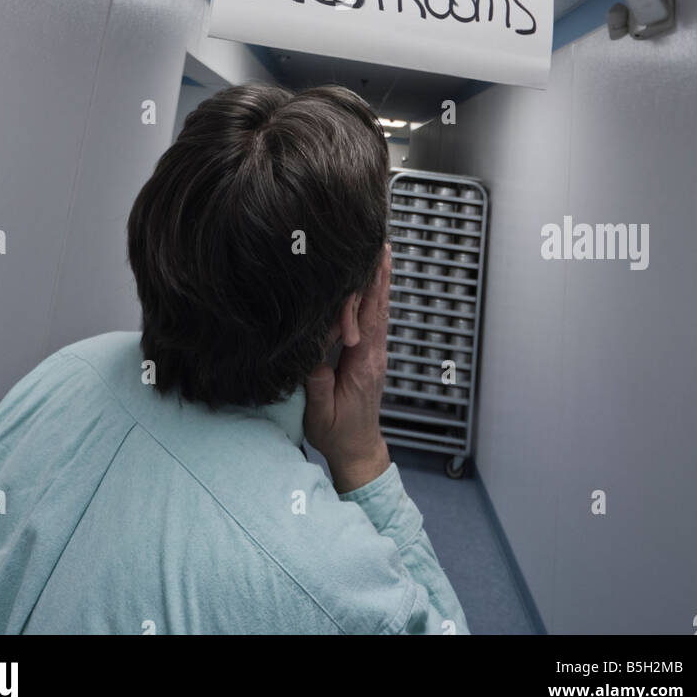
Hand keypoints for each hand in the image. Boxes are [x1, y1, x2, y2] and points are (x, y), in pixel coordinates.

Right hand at [304, 244, 391, 492]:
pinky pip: (377, 321)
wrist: (360, 450)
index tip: (363, 269)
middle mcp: (373, 356)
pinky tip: (377, 282)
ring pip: (380, 312)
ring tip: (384, 253)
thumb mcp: (320, 415)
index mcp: (361, 367)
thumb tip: (313, 358)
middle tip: (382, 246)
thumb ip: (317, 387)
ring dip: (381, 282)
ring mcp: (375, 355)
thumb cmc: (338, 434)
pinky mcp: (371, 356)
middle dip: (378, 277)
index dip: (363, 296)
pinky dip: (378, 297)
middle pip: (377, 310)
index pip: (363, 324)